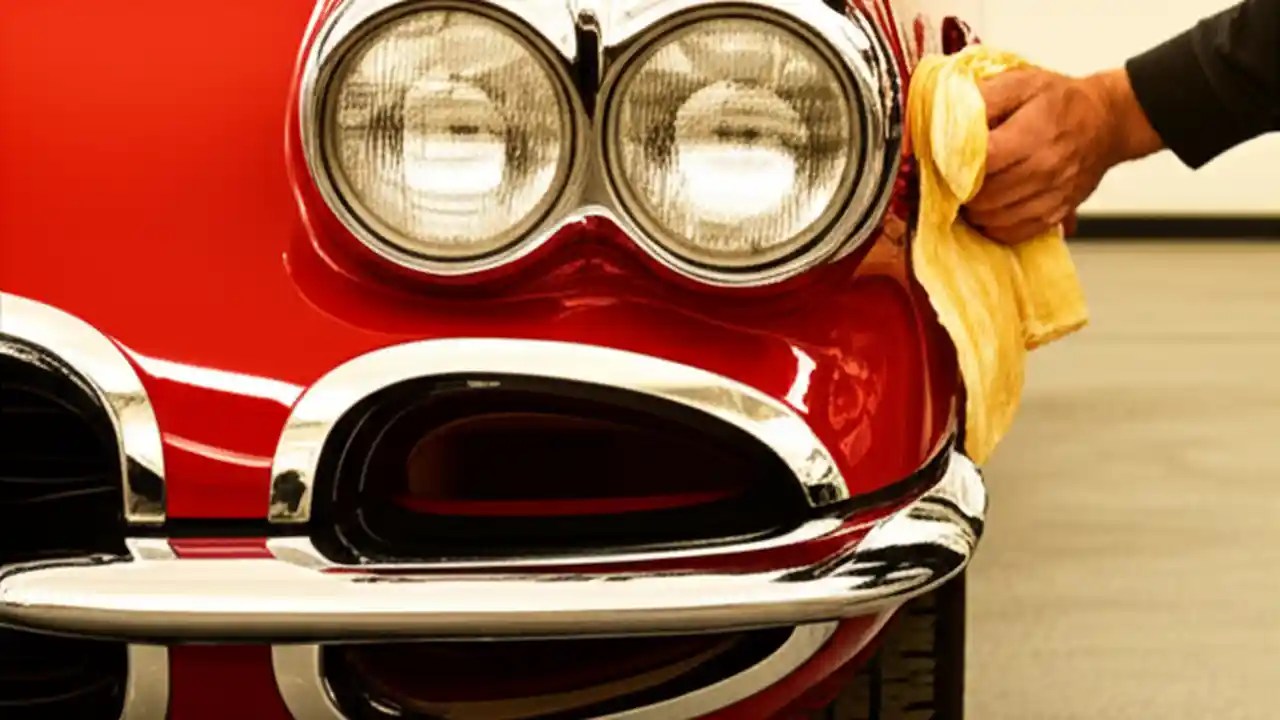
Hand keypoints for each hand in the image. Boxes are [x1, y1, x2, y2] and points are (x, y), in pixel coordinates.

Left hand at [965, 68, 1159, 243]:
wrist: (1107, 121)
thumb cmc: (1061, 101)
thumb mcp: (1022, 82)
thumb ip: (985, 97)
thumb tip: (951, 117)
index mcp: (1034, 133)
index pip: (983, 160)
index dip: (956, 162)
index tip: (947, 158)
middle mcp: (1045, 168)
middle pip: (984, 194)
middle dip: (961, 188)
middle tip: (954, 177)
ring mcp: (1052, 195)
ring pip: (994, 217)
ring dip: (973, 209)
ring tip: (969, 192)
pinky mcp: (1056, 214)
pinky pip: (1012, 233)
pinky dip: (993, 226)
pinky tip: (988, 209)